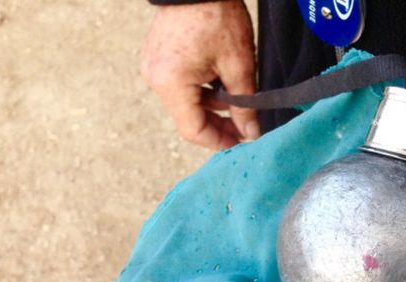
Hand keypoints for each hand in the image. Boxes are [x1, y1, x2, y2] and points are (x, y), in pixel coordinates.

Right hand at [140, 0, 260, 149]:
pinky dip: (203, 90)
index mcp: (171, 83)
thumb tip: (251, 132)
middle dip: (219, 124)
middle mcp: (155, 79)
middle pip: (188, 118)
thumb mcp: (239, 65)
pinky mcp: (159, 58)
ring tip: (240, 103)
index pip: (193, 130)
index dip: (219, 141)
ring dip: (213, 107)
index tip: (242, 141)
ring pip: (186, 102)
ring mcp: (154, 67)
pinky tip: (223, 85)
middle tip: (246, 126)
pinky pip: (181, 85)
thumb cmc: (216, 15)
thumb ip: (245, 105)